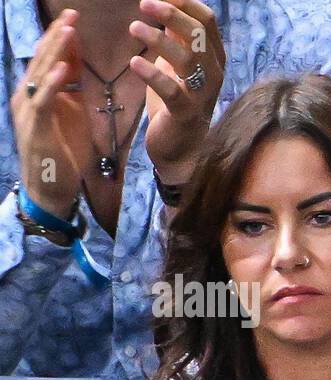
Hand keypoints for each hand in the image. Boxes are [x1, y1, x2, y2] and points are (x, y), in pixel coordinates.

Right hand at [10, 10, 91, 215]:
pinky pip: (45, 99)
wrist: (52, 186)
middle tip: (71, 15)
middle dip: (57, 36)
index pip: (47, 57)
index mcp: (37, 91)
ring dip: (55, 51)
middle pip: (43, 60)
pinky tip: (65, 68)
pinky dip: (54, 82)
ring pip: (42, 74)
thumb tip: (75, 58)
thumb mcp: (71, 111)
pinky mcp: (37, 126)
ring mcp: (30, 109)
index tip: (72, 16)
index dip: (58, 36)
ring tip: (68, 30)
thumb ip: (71, 86)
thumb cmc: (63, 150)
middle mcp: (28, 95)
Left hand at [130, 0, 225, 184]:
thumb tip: (164, 4)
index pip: (206, 20)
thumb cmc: (178, 101)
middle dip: (171, 13)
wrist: (183, 149)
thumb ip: (176, 37)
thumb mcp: (178, 64)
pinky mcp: (185, 113)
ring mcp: (201, 94)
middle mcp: (213, 73)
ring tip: (134, 28)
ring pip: (186, 58)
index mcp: (213, 57)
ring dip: (158, 39)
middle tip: (144, 4)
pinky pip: (171, 90)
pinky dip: (152, 74)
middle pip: (198, 34)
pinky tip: (135, 63)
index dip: (183, 2)